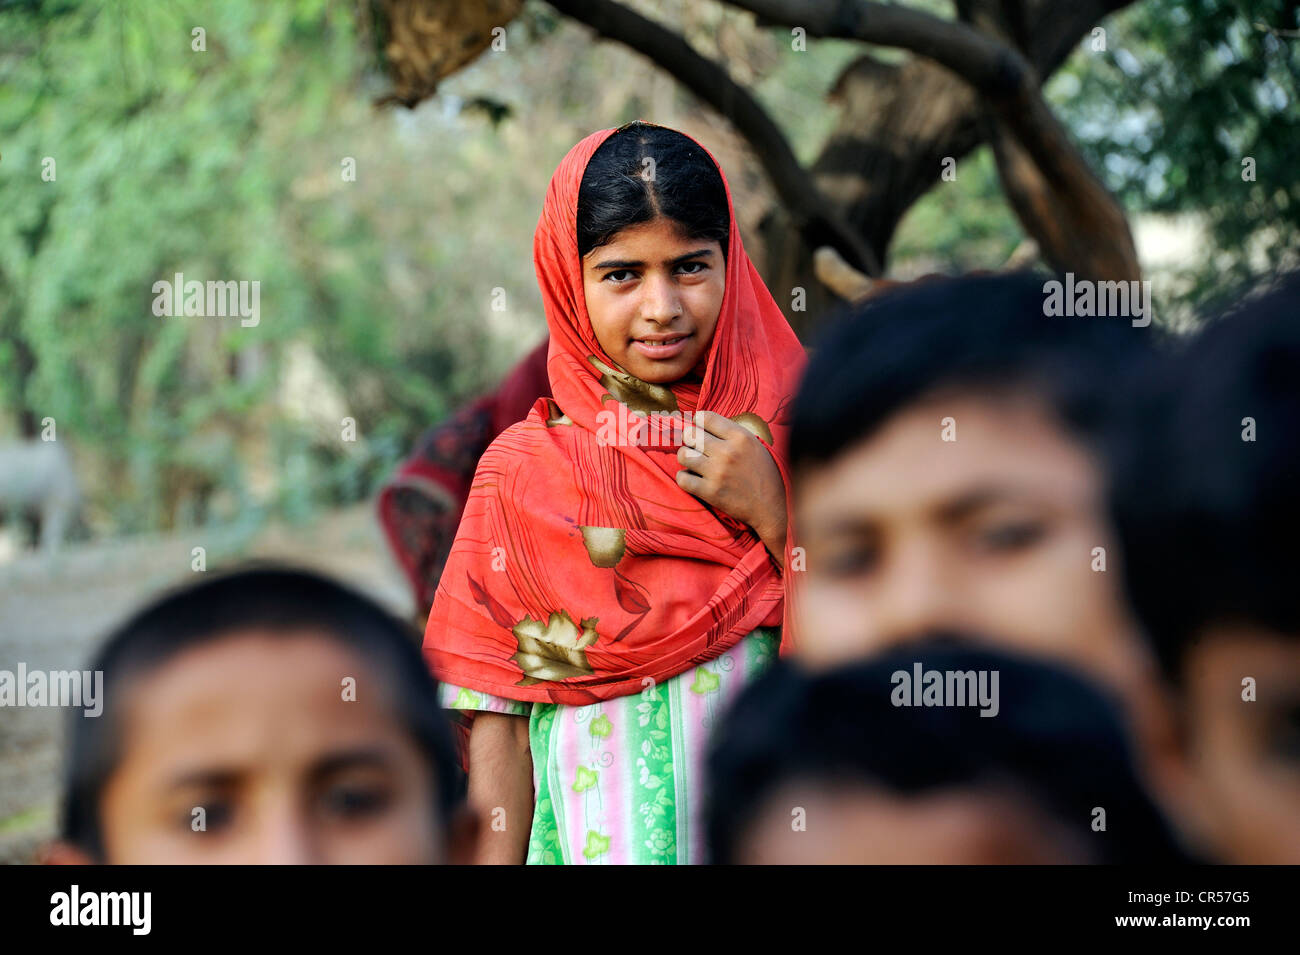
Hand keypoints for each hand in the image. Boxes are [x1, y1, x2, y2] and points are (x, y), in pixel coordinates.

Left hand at [676, 410, 787, 564]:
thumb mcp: (755, 445)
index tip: (699, 428)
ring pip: (683, 455)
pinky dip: (684, 478)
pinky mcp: (710, 492)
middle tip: (696, 447)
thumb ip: (732, 434)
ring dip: (686, 458)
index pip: (705, 417)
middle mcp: (728, 452)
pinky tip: (692, 478)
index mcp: (740, 437)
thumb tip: (704, 423)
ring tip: (694, 463)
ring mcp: (717, 472)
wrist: (771, 507)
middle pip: (690, 434)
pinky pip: (682, 478)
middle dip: (690, 439)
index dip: (698, 421)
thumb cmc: (764, 474)